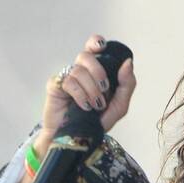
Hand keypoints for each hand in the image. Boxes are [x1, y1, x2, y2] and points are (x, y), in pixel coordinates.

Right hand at [38, 32, 135, 152]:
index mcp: (95, 71)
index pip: (93, 46)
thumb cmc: (96, 121)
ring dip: (92, 90)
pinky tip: (84, 107)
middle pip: (86, 56)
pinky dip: (81, 95)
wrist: (78, 139)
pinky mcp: (55, 85)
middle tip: (104, 91)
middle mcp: (80, 71)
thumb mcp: (118, 106)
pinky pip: (69, 82)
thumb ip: (126, 85)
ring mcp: (66, 77)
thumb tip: (128, 62)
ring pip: (79, 70)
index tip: (102, 47)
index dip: (96, 42)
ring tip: (95, 105)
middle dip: (99, 73)